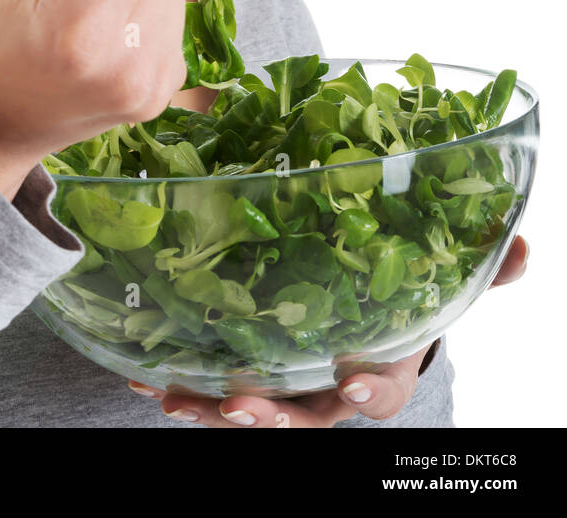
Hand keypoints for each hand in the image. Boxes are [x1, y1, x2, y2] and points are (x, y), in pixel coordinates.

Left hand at [128, 235, 530, 426]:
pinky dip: (182, 382)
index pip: (380, 391)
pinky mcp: (247, 370)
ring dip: (211, 409)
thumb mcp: (440, 281)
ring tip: (173, 397)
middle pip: (302, 417)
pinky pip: (213, 385)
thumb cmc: (401, 297)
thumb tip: (521, 249)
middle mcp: (328, 389)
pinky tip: (145, 372)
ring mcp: (285, 386)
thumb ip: (480, 267)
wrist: (366, 314)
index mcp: (378, 366)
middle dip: (270, 416)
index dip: (369, 390)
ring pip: (250, 409)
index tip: (350, 383)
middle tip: (239, 405)